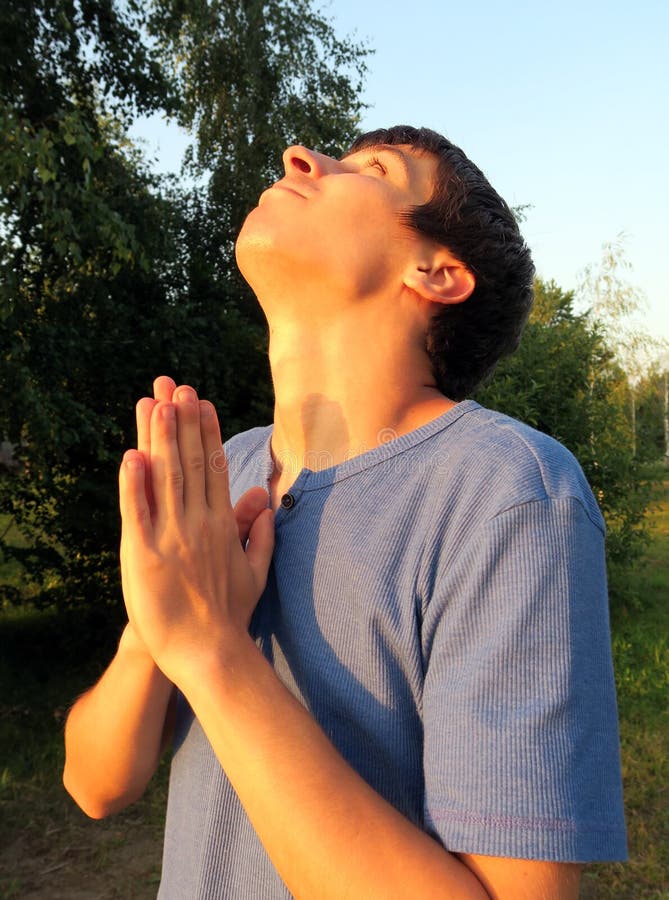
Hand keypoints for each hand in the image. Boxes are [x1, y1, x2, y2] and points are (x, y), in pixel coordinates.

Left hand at [119, 380, 273, 682]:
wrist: (209, 653)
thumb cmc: (230, 616)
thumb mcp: (255, 572)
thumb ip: (260, 536)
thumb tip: (268, 506)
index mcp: (222, 524)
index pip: (213, 467)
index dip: (205, 432)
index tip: (200, 403)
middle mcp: (199, 523)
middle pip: (188, 462)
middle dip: (181, 421)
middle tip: (175, 386)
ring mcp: (172, 537)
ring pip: (165, 478)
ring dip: (158, 438)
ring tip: (155, 403)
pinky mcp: (145, 555)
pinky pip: (137, 512)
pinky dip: (133, 483)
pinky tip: (130, 455)